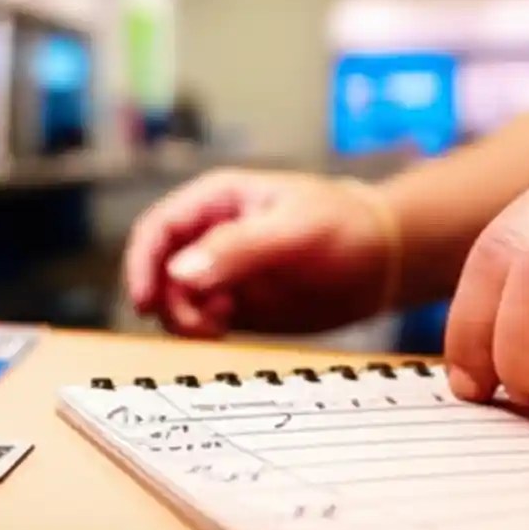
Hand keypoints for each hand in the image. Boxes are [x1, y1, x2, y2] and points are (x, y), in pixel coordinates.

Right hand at [124, 170, 394, 336]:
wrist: (386, 262)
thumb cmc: (345, 227)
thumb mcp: (293, 231)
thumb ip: (237, 248)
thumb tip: (180, 273)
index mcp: (216, 201)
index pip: (159, 228)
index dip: (143, 263)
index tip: (145, 300)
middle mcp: (209, 234)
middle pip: (159, 267)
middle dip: (164, 297)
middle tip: (192, 323)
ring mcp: (219, 270)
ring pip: (174, 297)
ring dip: (183, 317)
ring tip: (216, 326)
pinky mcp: (234, 302)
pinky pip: (198, 318)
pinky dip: (201, 328)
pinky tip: (225, 328)